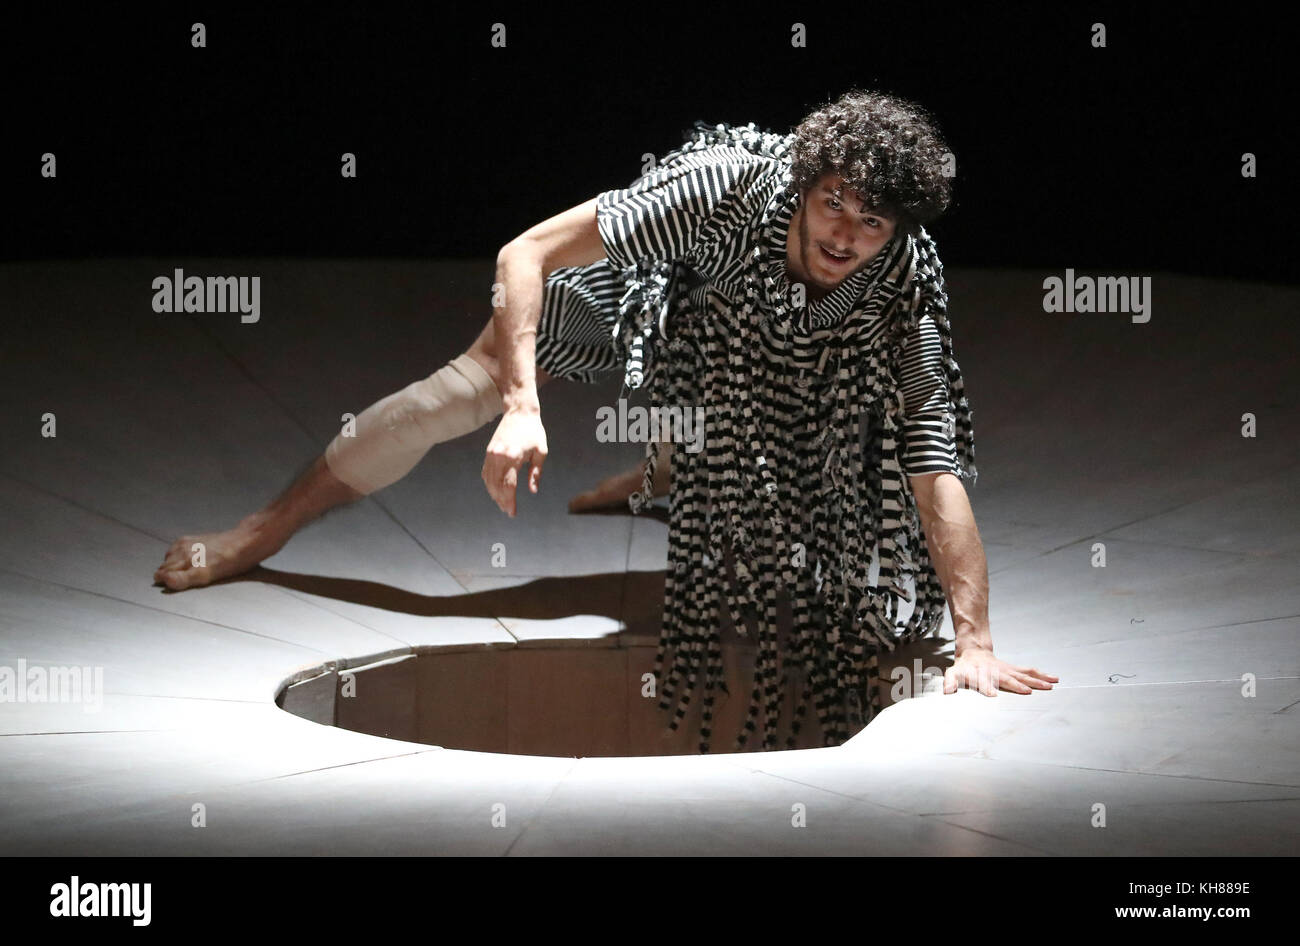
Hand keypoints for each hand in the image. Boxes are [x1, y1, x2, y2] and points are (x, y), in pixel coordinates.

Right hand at [482, 409, 547, 516]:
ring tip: (502, 504)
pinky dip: (489, 484)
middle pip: (496, 486)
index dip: (510, 501)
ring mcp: (491, 453)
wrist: (520, 412)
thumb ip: (536, 472)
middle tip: (508, 511)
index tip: (512, 512)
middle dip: (501, 501)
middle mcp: (499, 456)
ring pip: (488, 480)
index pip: (509, 485)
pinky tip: (495, 491)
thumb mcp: (541, 451)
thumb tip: (532, 490)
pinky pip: (485, 472)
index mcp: (513, 457)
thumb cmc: (534, 431)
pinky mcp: (489, 451)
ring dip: (494, 494)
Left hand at [944, 646, 1058, 695]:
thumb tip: (947, 691)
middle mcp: (998, 672)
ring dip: (1037, 680)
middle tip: (1030, 692)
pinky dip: (1042, 675)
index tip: (992, 695)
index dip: (986, 688)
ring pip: (1024, 674)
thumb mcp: (952, 673)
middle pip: (1009, 679)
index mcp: (982, 675)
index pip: (983, 682)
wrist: (973, 651)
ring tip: (1051, 685)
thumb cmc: (964, 667)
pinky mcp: (1014, 669)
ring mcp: (1008, 670)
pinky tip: (1053, 679)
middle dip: (1019, 685)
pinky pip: (1029, 672)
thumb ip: (949, 681)